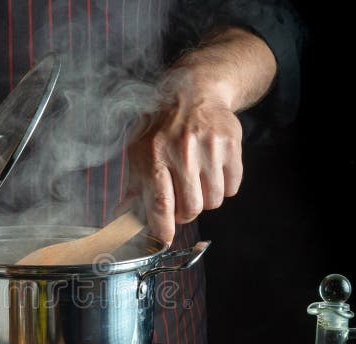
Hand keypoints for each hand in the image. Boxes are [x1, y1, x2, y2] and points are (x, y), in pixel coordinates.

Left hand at [120, 71, 243, 243]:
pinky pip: (233, 187)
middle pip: (191, 208)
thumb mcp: (139, 150)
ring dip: (206, 200)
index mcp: (154, 154)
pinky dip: (225, 187)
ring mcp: (209, 147)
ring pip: (214, 201)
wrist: (195, 91)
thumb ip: (133, 186)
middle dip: (186, 213)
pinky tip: (214, 171)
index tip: (164, 239)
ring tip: (198, 182)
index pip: (160, 202)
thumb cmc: (162, 126)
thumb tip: (122, 216)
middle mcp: (182, 151)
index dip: (163, 227)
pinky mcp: (231, 145)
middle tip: (183, 202)